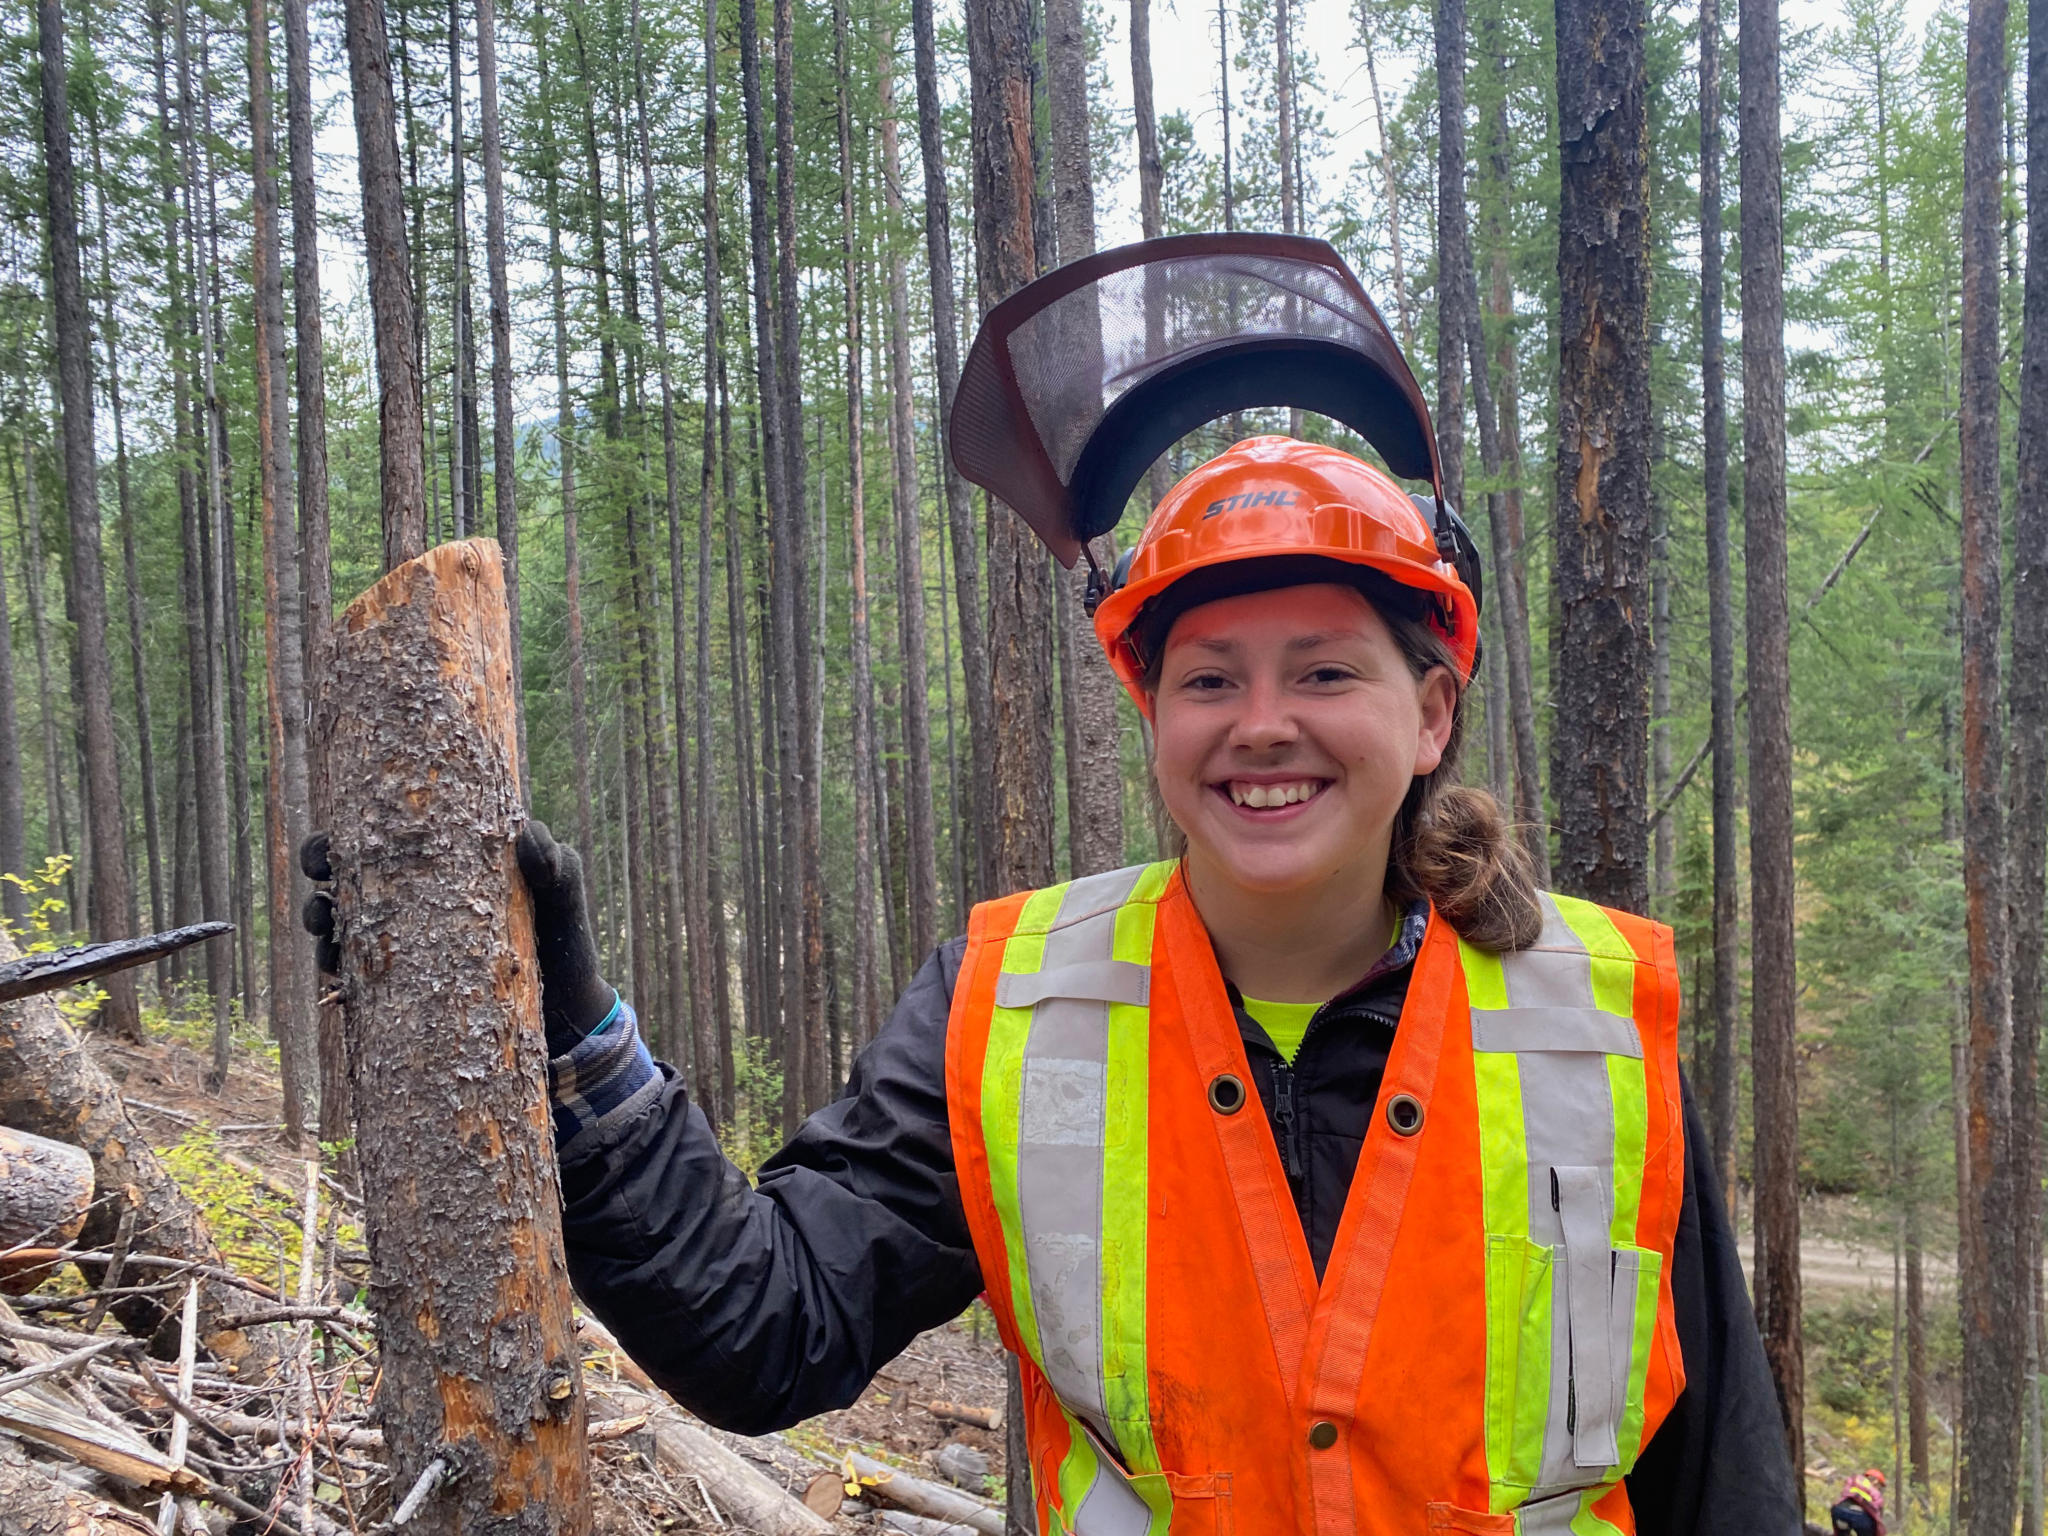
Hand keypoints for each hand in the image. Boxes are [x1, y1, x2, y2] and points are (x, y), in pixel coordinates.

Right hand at [299, 822, 618, 1050]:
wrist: (567, 1012)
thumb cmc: (563, 938)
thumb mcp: (564, 895)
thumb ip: (556, 865)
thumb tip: (530, 838)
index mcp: (444, 858)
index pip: (384, 832)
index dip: (345, 833)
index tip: (331, 844)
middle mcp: (415, 894)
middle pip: (348, 870)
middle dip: (320, 868)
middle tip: (321, 879)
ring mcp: (405, 939)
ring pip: (341, 920)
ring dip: (320, 920)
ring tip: (325, 932)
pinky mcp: (403, 984)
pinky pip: (355, 973)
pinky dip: (338, 969)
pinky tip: (336, 972)